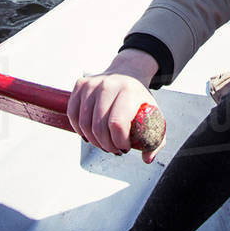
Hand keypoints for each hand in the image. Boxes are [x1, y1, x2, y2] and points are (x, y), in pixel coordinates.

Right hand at [67, 49, 164, 163]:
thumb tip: (147, 158)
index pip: (117, 124)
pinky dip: (79, 129)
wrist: (128, 72)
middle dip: (106, 145)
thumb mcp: (154, 114)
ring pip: (84, 123)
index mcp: (129, 91)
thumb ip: (156, 139)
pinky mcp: (80, 84)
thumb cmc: (139, 98)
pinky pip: (73, 114)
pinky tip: (89, 135)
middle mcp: (109, 85)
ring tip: (104, 143)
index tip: (125, 147)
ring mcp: (92, 84)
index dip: (119, 142)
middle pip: (99, 126)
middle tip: (114, 149)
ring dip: (93, 140)